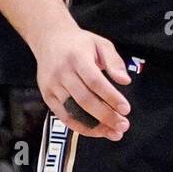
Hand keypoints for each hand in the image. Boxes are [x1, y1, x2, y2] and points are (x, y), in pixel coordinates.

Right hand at [32, 24, 131, 139]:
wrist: (49, 39)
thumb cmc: (80, 43)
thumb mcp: (101, 43)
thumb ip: (114, 61)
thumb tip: (125, 81)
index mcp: (78, 58)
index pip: (95, 82)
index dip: (111, 97)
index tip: (126, 109)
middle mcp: (62, 73)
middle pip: (84, 100)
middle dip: (105, 116)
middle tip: (123, 126)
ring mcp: (52, 86)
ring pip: (72, 111)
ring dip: (93, 126)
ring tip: (112, 133)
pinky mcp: (46, 96)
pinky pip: (62, 116)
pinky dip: (78, 126)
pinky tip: (95, 131)